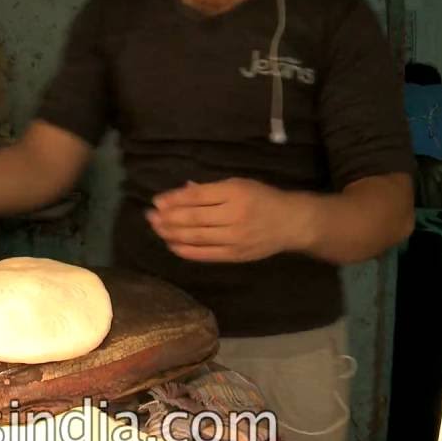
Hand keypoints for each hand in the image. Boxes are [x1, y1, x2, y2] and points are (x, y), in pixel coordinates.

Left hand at [147, 178, 312, 262]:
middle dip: (168, 218)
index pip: (198, 196)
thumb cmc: (262, 198)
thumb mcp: (239, 184)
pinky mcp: (235, 256)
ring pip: (196, 237)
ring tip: (156, 229)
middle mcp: (235, 215)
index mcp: (235, 192)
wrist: (291, 223)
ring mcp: (235, 238)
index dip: (174, 199)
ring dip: (172, 234)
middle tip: (150, 216)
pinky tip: (172, 244)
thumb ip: (209, 189)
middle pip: (194, 218)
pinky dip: (185, 250)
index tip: (157, 200)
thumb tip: (180, 191)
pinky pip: (205, 255)